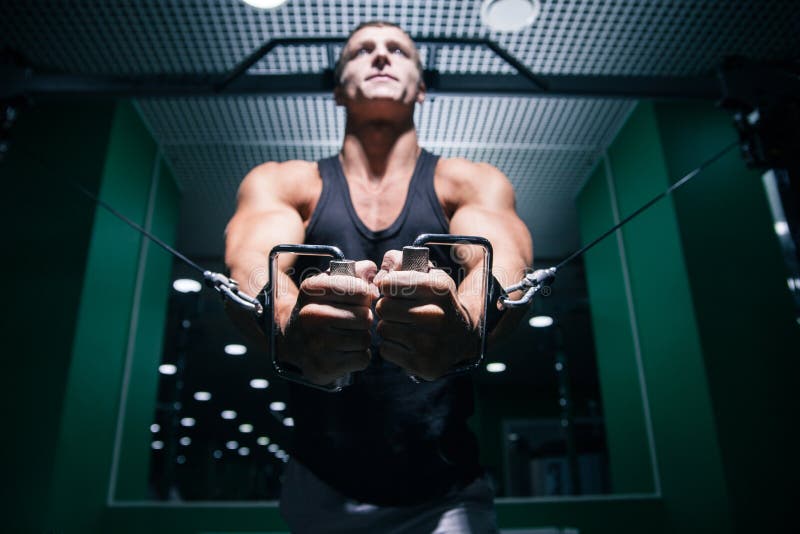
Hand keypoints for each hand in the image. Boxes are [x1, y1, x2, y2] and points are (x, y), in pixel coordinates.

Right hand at [276, 260, 378, 385]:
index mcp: (311, 290)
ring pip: (364, 339)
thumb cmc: (320, 307)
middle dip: (364, 319)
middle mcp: (309, 316)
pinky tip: (345, 351)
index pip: (360, 290)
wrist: (292, 339)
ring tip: (348, 335)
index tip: (359, 299)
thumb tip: (372, 270)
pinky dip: (360, 356)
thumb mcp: (331, 282)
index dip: (365, 295)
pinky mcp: (323, 368)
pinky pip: (362, 359)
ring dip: (362, 338)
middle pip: (365, 317)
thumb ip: (355, 270)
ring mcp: (315, 344)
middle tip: (353, 321)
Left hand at [374, 250, 480, 380]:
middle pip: (382, 307)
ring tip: (405, 326)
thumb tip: (378, 278)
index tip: (395, 290)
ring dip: (389, 327)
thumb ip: (398, 260)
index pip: (388, 284)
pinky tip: (407, 343)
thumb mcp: (427, 273)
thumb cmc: (437, 301)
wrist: (464, 336)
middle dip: (387, 308)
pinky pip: (385, 350)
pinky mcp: (424, 365)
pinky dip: (391, 346)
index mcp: (438, 288)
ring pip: (383, 329)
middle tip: (399, 311)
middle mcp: (436, 316)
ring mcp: (430, 343)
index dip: (388, 286)